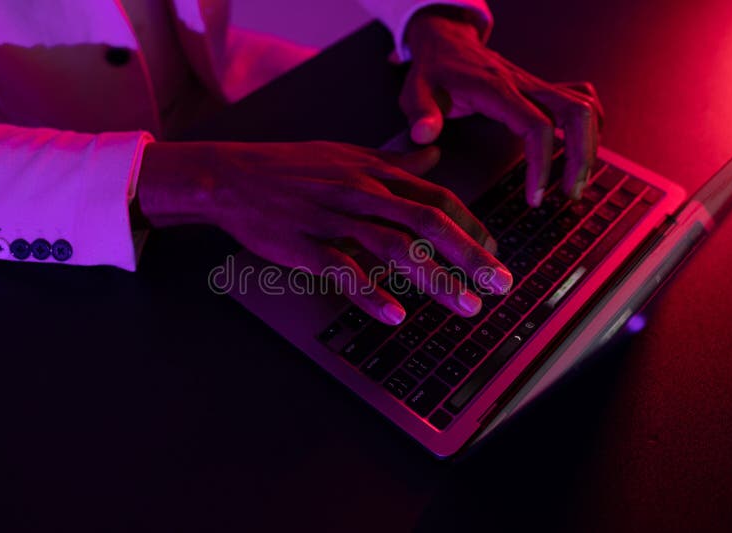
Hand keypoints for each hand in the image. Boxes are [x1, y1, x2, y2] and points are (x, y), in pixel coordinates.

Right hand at [137, 141, 512, 324]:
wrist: (231, 175)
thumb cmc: (291, 167)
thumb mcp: (348, 155)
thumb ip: (395, 162)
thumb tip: (434, 159)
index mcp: (375, 172)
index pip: (437, 198)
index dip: (472, 227)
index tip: (495, 252)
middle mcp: (361, 191)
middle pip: (428, 222)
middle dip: (470, 256)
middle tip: (500, 284)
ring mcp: (332, 217)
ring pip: (393, 247)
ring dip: (435, 279)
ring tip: (464, 306)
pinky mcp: (304, 244)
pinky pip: (342, 269)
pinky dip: (370, 293)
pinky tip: (394, 315)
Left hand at [403, 8, 603, 205]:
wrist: (446, 43)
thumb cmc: (433, 72)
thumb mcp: (416, 90)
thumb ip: (420, 113)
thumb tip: (425, 134)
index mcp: (497, 89)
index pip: (536, 127)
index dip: (542, 164)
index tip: (535, 198)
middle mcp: (525, 85)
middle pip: (576, 115)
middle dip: (581, 158)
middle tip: (571, 195)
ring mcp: (537, 86)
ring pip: (585, 107)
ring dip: (591, 145)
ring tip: (577, 182)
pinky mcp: (542, 89)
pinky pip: (581, 99)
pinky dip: (590, 125)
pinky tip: (583, 149)